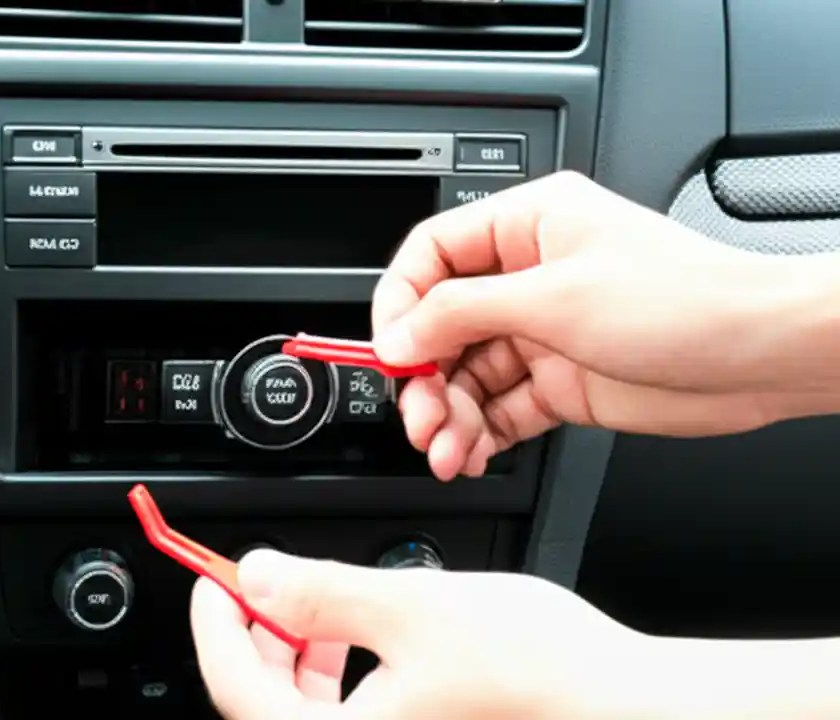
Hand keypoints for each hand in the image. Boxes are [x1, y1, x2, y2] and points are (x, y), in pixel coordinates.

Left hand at [190, 549, 643, 719]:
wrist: (619, 703)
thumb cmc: (535, 668)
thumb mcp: (409, 609)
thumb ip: (319, 593)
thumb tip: (255, 577)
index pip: (237, 692)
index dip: (214, 629)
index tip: (208, 581)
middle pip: (264, 705)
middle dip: (255, 639)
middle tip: (257, 586)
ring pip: (304, 711)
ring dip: (293, 654)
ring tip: (310, 607)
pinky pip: (346, 715)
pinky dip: (332, 673)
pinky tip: (354, 636)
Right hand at [371, 171, 839, 479]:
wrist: (762, 356)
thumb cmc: (685, 299)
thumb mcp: (554, 298)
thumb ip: (463, 314)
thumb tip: (400, 334)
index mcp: (527, 227)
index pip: (431, 256)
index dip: (400, 303)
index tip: (390, 351)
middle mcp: (528, 277)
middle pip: (441, 326)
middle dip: (423, 376)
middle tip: (420, 416)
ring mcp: (544, 333)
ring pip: (465, 376)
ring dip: (447, 416)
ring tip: (447, 448)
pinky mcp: (560, 382)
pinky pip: (499, 411)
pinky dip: (479, 436)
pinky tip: (471, 455)